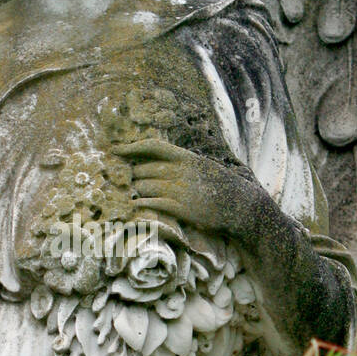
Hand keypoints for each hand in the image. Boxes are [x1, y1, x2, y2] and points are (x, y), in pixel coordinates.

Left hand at [112, 138, 257, 236]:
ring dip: (136, 191)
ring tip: (134, 194)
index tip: (115, 150)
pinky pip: (152, 203)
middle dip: (133, 176)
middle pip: (143, 169)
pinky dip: (142, 204)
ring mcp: (180, 190)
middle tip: (127, 181)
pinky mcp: (180, 209)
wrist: (240, 206)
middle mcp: (181, 171)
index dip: (131, 147)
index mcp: (186, 157)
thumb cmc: (221, 186)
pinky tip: (138, 205)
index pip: (153, 146)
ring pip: (144, 187)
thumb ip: (181, 163)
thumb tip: (157, 163)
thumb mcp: (202, 166)